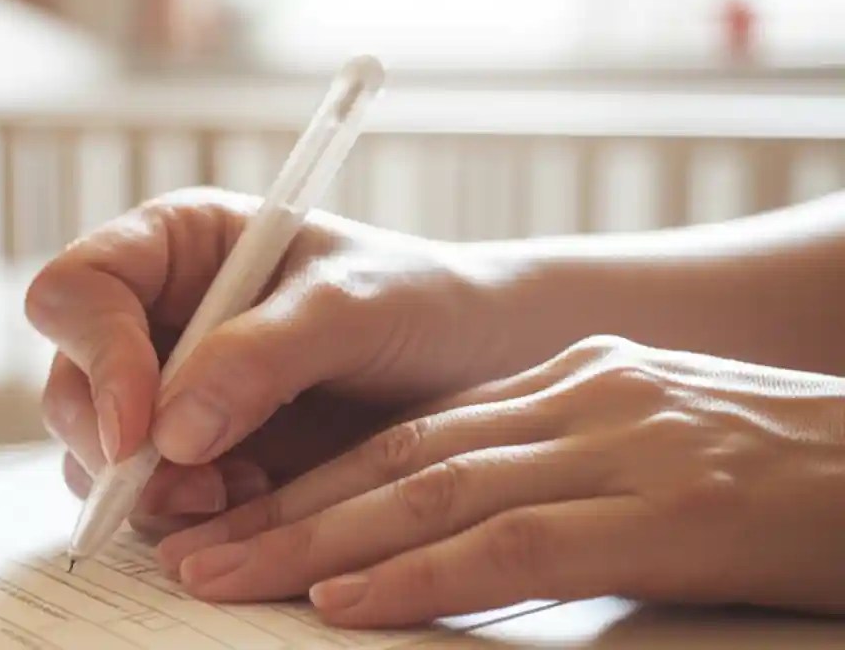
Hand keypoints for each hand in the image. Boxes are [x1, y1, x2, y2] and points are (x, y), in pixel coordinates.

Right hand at [25, 188, 510, 535]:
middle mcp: (160, 317)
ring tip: (236, 492)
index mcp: (178, 248)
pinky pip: (151, 498)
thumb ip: (260, 354)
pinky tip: (253, 503)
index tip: (141, 425)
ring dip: (151, 490)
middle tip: (191, 483)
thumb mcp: (353, 306)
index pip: (79, 290)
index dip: (95, 356)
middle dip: (114, 442)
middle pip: (71, 382)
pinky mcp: (201, 456)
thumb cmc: (423, 301)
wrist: (483, 363)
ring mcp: (174, 391)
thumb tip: (169, 430)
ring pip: (99, 452)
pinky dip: (186, 516)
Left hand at [157, 335, 844, 626]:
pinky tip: (349, 602)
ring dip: (321, 541)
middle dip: (291, 509)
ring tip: (230, 575)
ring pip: (436, 494)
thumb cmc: (787, 476)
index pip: (416, 432)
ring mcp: (622, 446)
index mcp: (571, 382)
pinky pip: (517, 543)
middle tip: (197, 549)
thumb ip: (560, 479)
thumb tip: (460, 535)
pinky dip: (423, 575)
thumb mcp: (654, 453)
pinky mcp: (668, 510)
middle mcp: (581, 398)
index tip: (244, 515)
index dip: (318, 478)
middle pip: (402, 458)